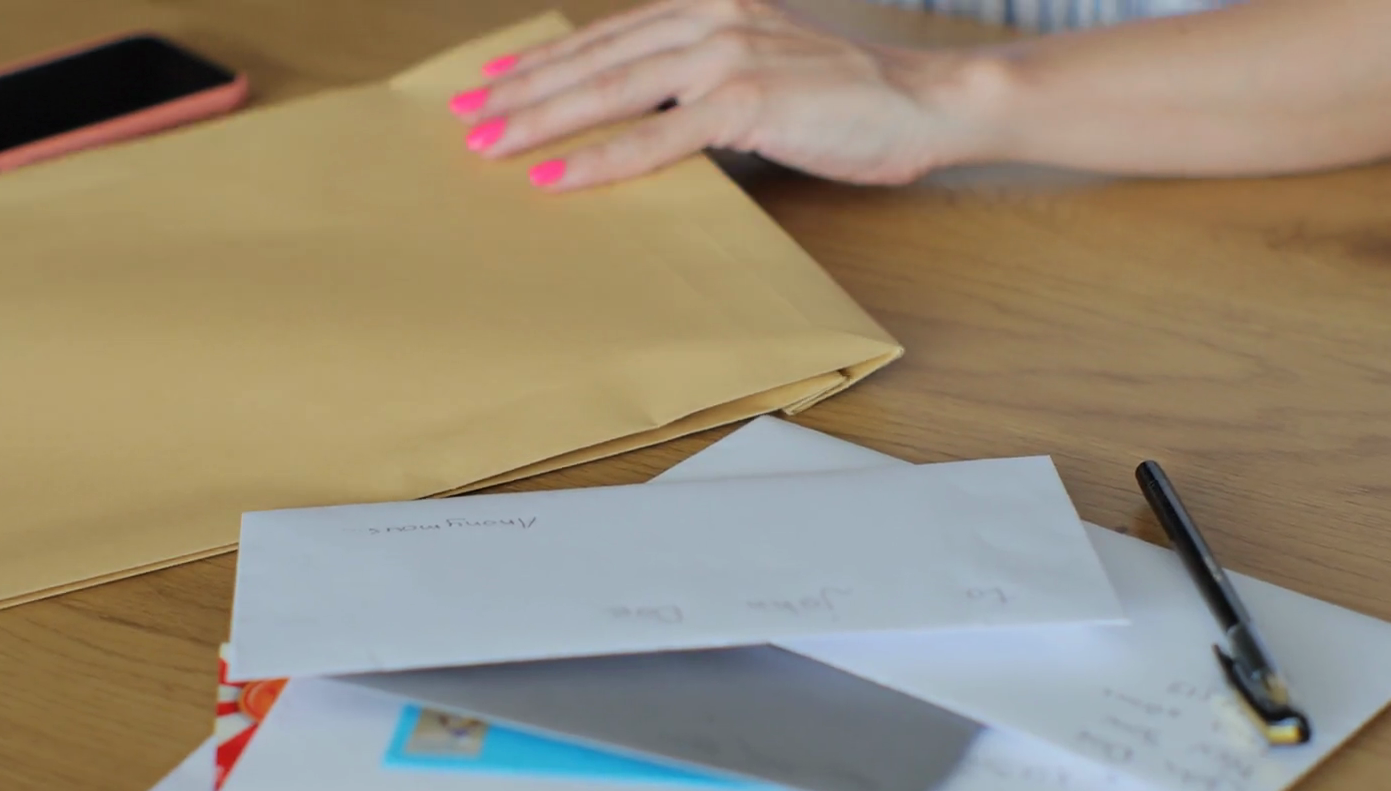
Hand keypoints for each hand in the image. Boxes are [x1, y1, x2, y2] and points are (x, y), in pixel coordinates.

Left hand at [447, 0, 993, 190]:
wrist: (926, 100)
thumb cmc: (851, 99)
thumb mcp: (764, 74)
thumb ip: (704, 84)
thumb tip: (650, 119)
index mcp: (710, 7)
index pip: (608, 36)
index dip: (544, 62)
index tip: (491, 84)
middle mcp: (709, 18)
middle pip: (594, 59)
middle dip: (522, 91)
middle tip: (464, 119)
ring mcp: (725, 55)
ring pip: (610, 90)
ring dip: (541, 120)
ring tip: (487, 146)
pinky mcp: (745, 100)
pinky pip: (654, 136)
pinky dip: (599, 157)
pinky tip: (553, 175)